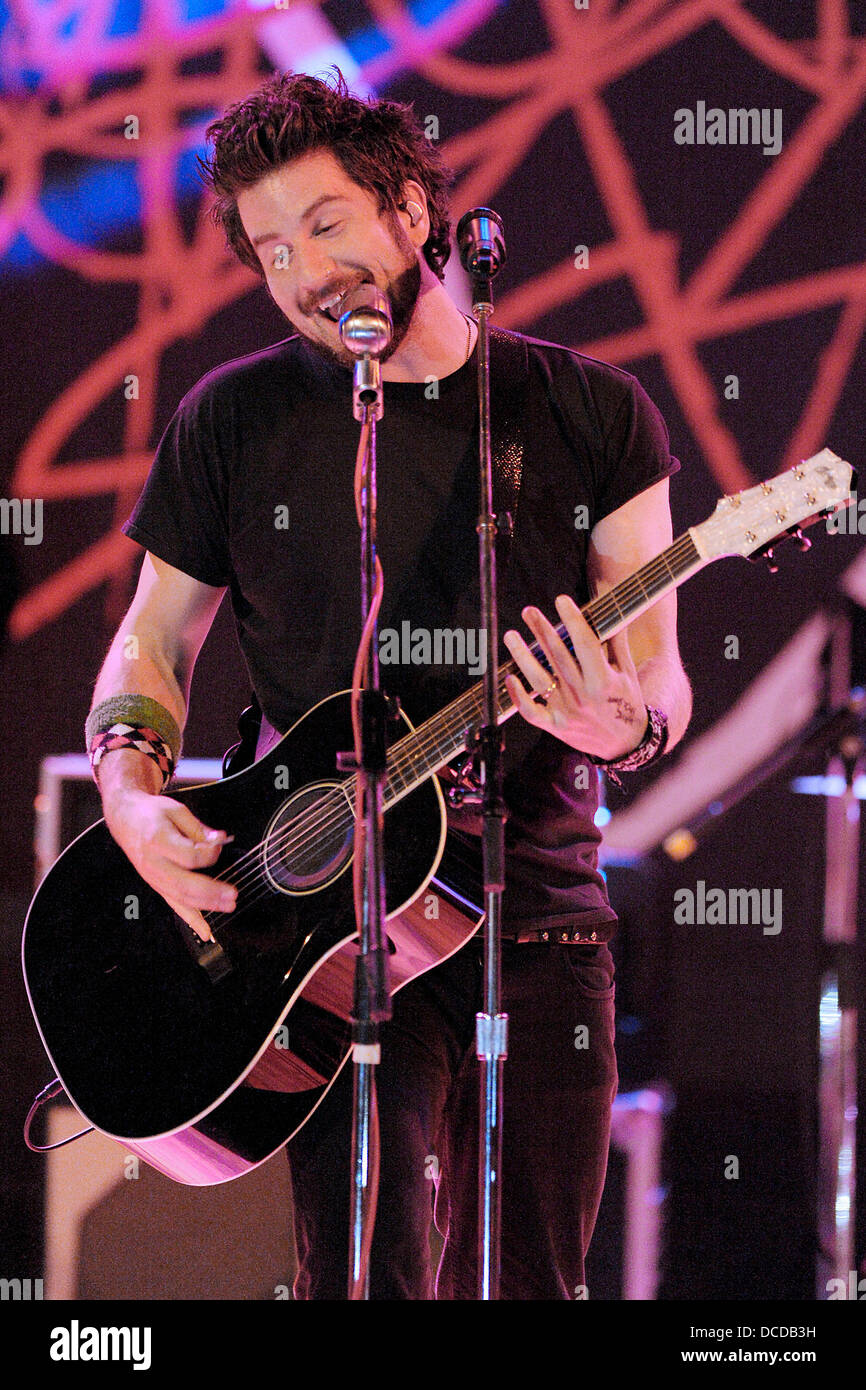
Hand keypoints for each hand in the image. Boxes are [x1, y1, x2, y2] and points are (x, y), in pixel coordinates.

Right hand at [103, 789, 235, 940]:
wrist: (124, 818)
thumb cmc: (150, 813)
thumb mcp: (176, 810)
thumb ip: (198, 828)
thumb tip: (220, 839)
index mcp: (158, 841)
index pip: (188, 856)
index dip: (209, 854)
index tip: (219, 845)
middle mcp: (153, 864)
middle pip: (184, 884)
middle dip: (211, 892)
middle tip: (232, 894)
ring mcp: (153, 878)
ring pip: (180, 898)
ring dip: (206, 905)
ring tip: (228, 905)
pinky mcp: (156, 885)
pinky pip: (174, 905)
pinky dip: (191, 919)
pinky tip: (205, 931)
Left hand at [503, 594, 647, 759]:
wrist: (625, 744)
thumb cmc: (626, 701)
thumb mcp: (626, 672)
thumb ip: (616, 640)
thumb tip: (610, 609)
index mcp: (603, 679)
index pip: (586, 643)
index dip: (573, 620)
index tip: (561, 600)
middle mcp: (583, 694)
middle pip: (558, 656)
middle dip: (542, 630)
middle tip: (529, 611)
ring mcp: (567, 711)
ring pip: (539, 680)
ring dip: (523, 656)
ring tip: (511, 635)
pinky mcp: (555, 726)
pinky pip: (531, 712)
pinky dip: (518, 696)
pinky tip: (509, 678)